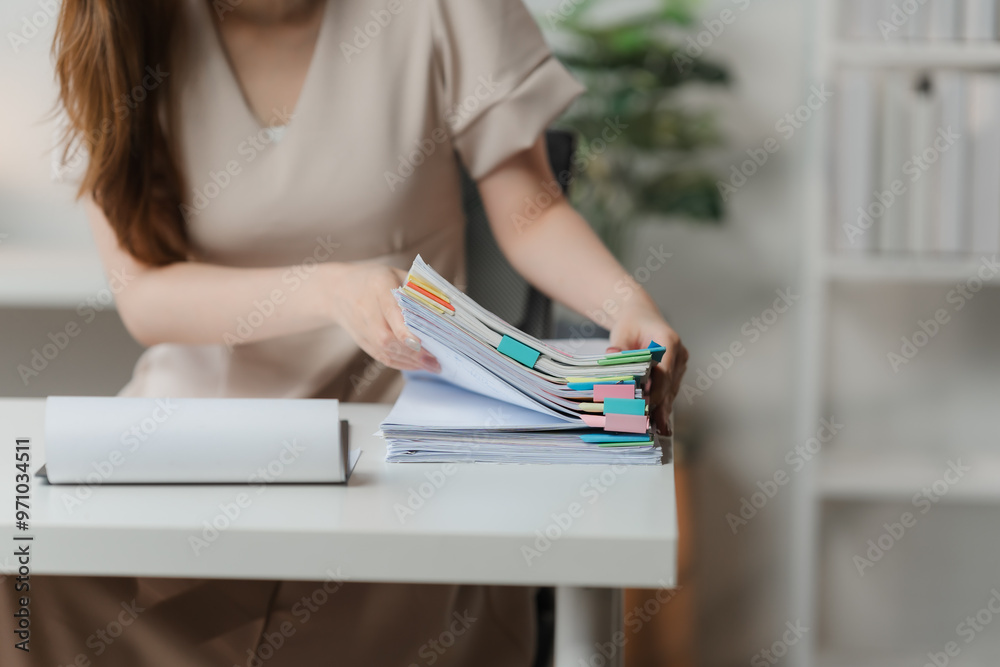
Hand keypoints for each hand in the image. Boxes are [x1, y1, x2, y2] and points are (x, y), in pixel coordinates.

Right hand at [323, 262, 439, 372]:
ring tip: (433, 365)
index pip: (391, 312)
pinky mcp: (362, 341)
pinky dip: (401, 364)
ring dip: (410, 361)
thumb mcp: (396, 274)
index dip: (405, 331)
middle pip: (387, 337)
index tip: (421, 343)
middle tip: (435, 360)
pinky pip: (381, 357)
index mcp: (378, 286)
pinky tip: (417, 365)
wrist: (336, 290)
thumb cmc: (374, 280)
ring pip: (385, 351)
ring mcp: (362, 328)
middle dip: (413, 352)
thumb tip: (449, 305)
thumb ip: (420, 288)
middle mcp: (366, 309)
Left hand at [608, 302, 687, 434]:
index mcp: (669, 340)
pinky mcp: (676, 373)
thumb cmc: (631, 324)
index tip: (647, 406)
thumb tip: (612, 356)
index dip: (656, 390)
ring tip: (655, 430)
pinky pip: (669, 390)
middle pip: (669, 384)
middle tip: (651, 426)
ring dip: (662, 408)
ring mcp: (680, 364)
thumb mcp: (621, 333)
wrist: (641, 317)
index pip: (664, 370)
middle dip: (659, 406)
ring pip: (671, 390)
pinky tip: (657, 423)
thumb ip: (619, 347)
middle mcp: (679, 354)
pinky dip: (661, 404)